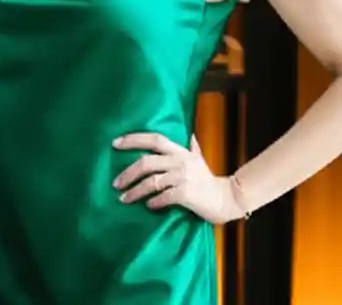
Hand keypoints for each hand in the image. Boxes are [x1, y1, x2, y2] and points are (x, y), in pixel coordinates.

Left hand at [112, 133, 243, 223]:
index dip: (133, 139)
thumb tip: (190, 135)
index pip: (154, 139)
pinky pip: (163, 197)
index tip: (114, 143)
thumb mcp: (199, 160)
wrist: (227, 199)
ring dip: (135, 192)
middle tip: (116, 183)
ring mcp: (183, 177)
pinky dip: (153, 202)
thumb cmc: (208, 180)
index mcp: (180, 151)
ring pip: (151, 182)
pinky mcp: (186, 194)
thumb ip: (192, 148)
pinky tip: (148, 206)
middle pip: (146, 162)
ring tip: (124, 199)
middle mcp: (180, 161)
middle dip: (128, 173)